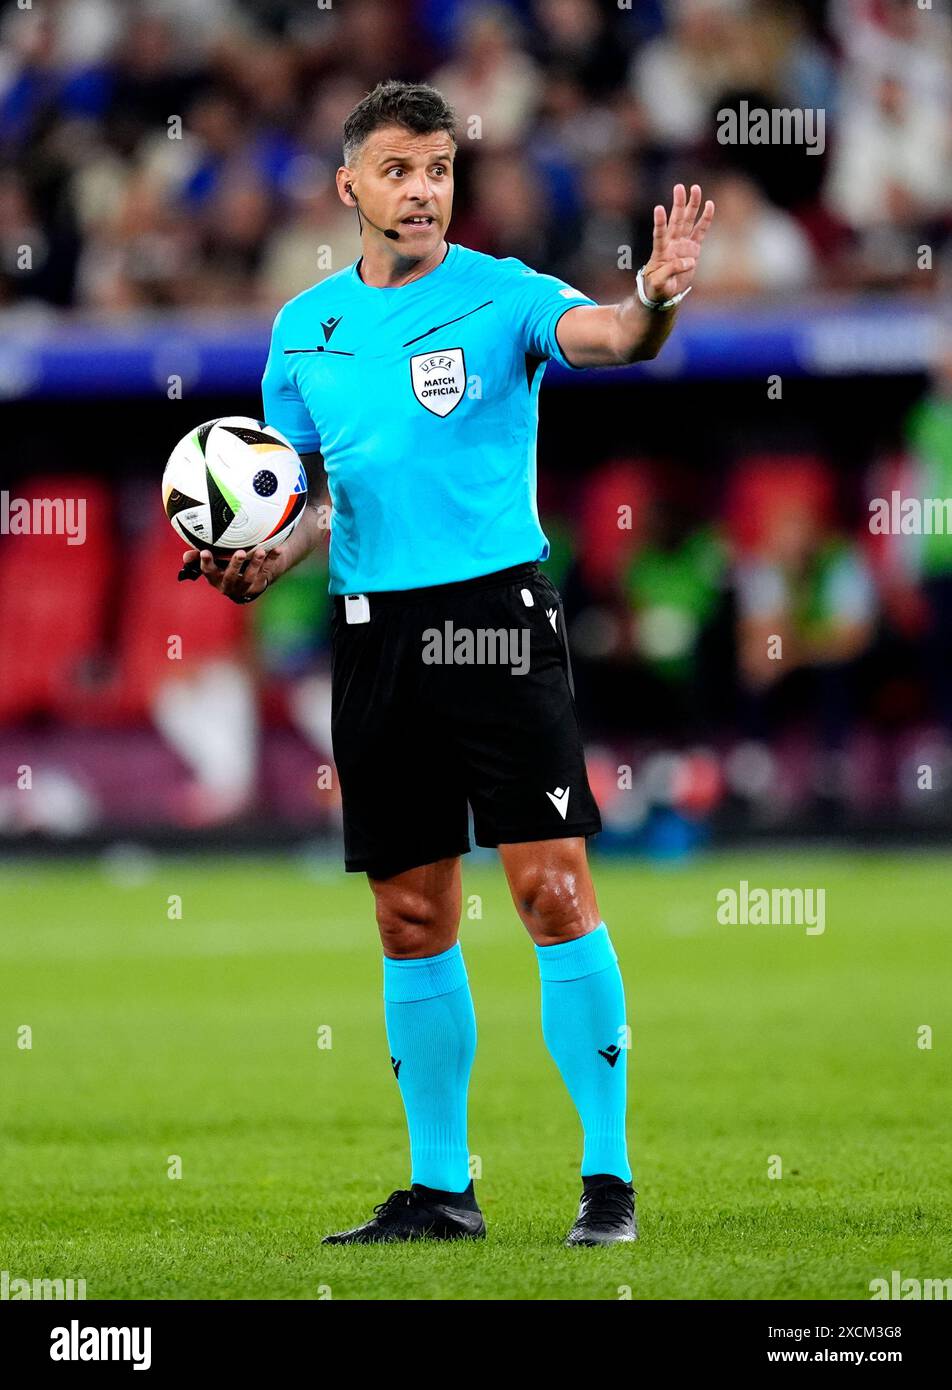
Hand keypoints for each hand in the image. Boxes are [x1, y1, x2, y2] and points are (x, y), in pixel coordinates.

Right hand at [179, 544, 287, 602]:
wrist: (247, 582)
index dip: (206, 563)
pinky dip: (273, 560)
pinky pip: (267, 571)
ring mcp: (245, 586)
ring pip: (250, 576)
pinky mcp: (260, 584)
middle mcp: (229, 585)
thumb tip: (185, 557)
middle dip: (235, 565)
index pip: (208, 572)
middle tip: (240, 552)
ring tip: (261, 551)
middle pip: (231, 576)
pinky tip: (277, 548)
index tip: (205, 552)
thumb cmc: (225, 566)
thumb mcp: (212, 563)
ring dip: (256, 563)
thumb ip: (199, 557)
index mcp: (215, 578)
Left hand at [642, 183, 714, 303]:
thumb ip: (669, 272)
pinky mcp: (693, 248)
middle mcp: (672, 243)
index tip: (659, 208)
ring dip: (692, 205)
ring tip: (695, 188)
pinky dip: (705, 219)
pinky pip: (701, 231)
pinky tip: (709, 205)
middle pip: (676, 220)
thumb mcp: (658, 284)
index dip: (660, 222)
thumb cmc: (657, 288)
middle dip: (678, 204)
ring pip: (688, 221)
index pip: (659, 234)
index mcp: (660, 251)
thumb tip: (688, 262)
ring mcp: (683, 244)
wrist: (665, 291)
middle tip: (679, 187)